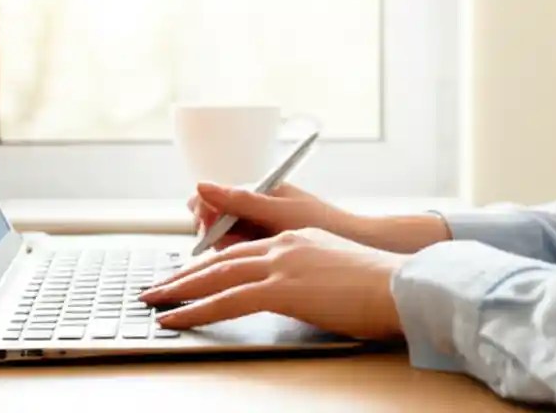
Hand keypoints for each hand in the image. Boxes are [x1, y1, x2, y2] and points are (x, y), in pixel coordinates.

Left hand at [139, 228, 407, 339]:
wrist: (401, 286)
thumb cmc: (381, 287)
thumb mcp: (338, 270)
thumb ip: (312, 274)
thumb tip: (306, 291)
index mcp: (298, 238)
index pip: (243, 248)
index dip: (211, 260)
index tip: (189, 271)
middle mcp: (284, 244)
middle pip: (222, 256)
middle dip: (185, 273)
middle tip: (158, 285)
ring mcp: (281, 264)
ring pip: (216, 274)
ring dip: (179, 289)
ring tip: (154, 300)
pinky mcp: (281, 288)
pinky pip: (226, 299)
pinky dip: (195, 309)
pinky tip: (175, 318)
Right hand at [188, 181, 357, 250]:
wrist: (365, 249)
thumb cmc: (327, 225)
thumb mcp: (281, 214)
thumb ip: (241, 201)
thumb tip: (201, 185)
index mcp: (261, 191)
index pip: (214, 196)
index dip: (205, 213)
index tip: (207, 228)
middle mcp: (258, 208)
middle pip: (215, 220)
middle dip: (214, 234)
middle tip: (226, 246)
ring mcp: (263, 229)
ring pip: (225, 241)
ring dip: (227, 249)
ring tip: (247, 256)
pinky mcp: (270, 251)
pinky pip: (242, 254)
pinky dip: (242, 260)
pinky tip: (253, 268)